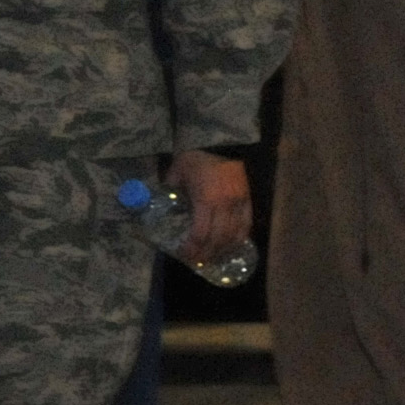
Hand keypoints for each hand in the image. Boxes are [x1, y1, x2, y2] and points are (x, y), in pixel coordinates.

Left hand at [168, 149, 250, 268]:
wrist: (222, 142)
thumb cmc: (196, 157)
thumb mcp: (177, 173)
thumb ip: (170, 191)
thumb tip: (156, 205)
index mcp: (206, 199)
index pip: (201, 233)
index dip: (193, 248)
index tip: (185, 255)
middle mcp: (225, 205)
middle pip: (218, 238)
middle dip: (207, 253)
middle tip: (197, 262)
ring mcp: (240, 203)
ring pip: (234, 235)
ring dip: (224, 250)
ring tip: (213, 257)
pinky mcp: (249, 200)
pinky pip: (246, 225)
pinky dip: (239, 238)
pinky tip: (231, 245)